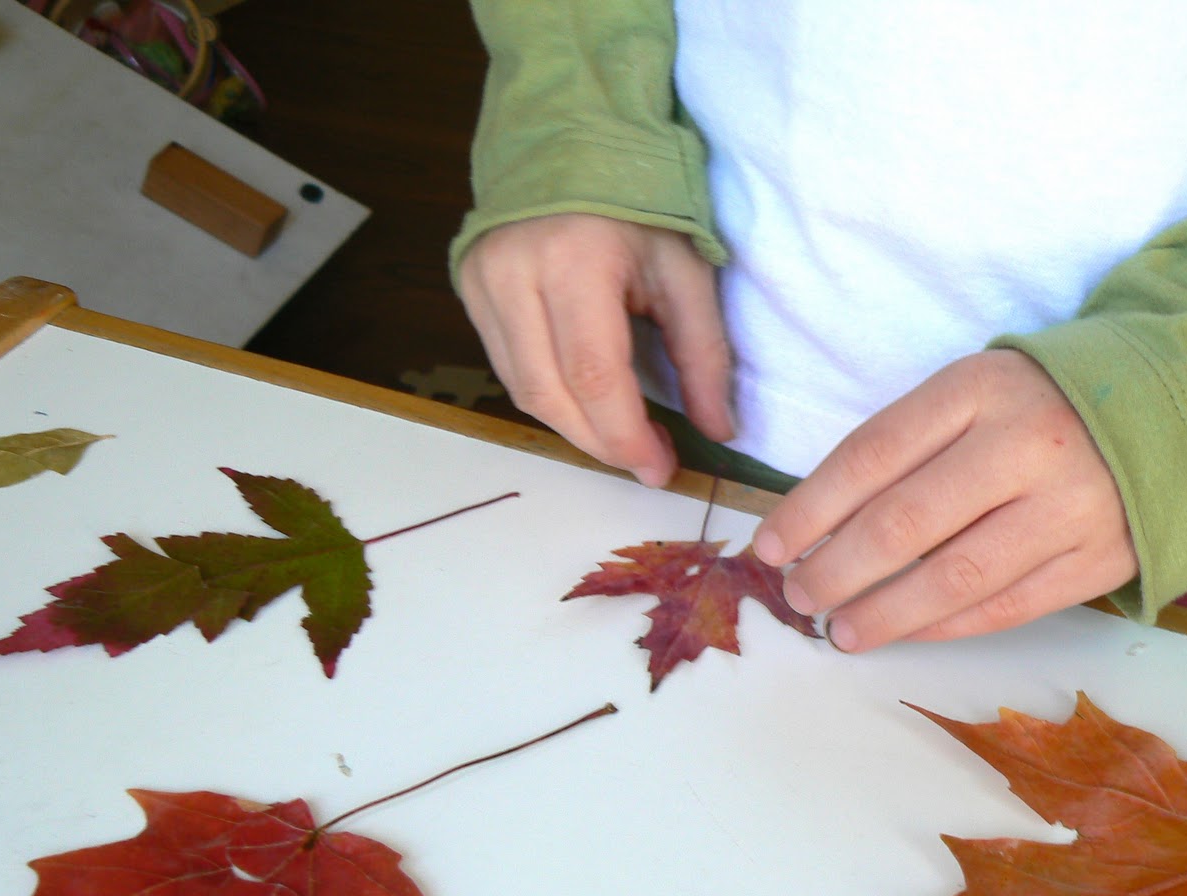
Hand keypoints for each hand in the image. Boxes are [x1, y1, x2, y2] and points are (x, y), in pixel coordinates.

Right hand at [457, 213, 733, 487]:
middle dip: (601, 442)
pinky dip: (550, 397)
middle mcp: (515, 274)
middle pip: (550, 395)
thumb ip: (703, 354)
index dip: (625, 436)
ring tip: (621, 435)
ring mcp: (482, 282)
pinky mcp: (468, 290)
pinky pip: (507, 368)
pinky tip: (586, 402)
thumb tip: (717, 431)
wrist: (573, 138)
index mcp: (576, 261)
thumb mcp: (686, 270)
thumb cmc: (640, 201)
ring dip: (575, 427)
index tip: (660, 468)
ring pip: (522, 390)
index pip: (593, 376)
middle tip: (645, 460)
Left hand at [751, 349, 1136, 647]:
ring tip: (840, 630)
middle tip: (798, 595)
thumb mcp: (970, 392)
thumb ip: (905, 446)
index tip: (767, 546)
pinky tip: (907, 631)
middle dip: (836, 570)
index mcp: (981, 388)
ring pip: (955, 577)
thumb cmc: (1037, 404)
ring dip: (885, 613)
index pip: (871, 456)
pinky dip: (946, 626)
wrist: (1173, 406)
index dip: (808, 509)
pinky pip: (1008, 606)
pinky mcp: (1103, 558)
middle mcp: (1028, 445)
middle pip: (905, 523)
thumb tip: (819, 528)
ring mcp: (1072, 505)